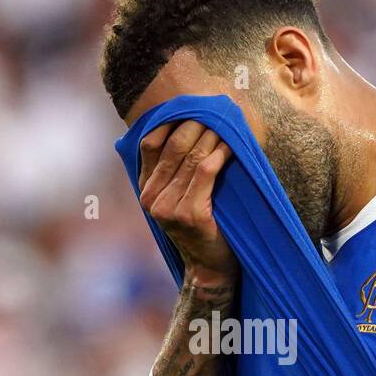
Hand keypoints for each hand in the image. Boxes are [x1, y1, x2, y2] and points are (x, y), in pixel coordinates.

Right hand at [138, 121, 237, 285]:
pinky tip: (230, 147)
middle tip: (215, 111)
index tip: (190, 108)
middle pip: (173, 147)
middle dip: (196, 124)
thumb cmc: (201, 227)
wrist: (211, 267)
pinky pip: (205, 173)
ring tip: (227, 124)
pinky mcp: (190, 215)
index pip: (150, 144)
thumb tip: (187, 127)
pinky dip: (219, 155)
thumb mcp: (180, 197)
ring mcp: (169, 209)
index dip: (169, 122)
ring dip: (212, 136)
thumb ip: (175, 171)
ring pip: (191, 157)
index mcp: (146, 190)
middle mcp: (152, 199)